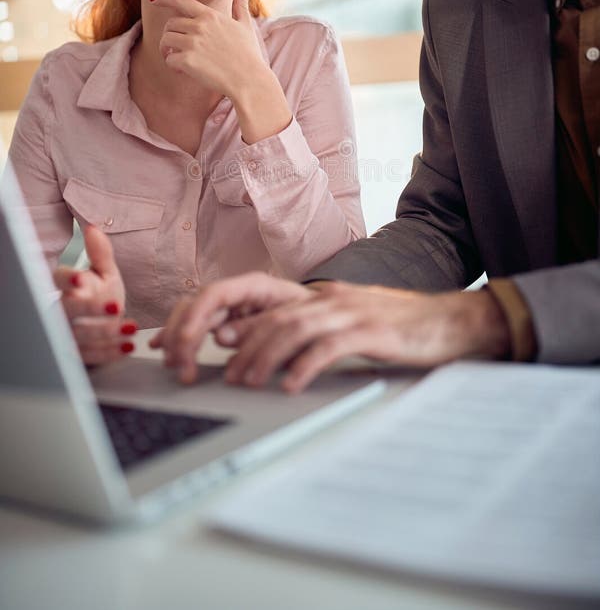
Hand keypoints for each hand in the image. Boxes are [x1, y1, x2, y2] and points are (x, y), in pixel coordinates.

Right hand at [53, 225, 135, 365]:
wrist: (106, 325)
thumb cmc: (102, 296)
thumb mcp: (105, 273)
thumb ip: (100, 253)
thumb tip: (93, 228)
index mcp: (69, 286)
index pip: (59, 279)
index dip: (67, 279)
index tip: (79, 277)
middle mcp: (63, 310)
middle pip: (67, 309)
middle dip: (89, 309)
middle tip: (115, 307)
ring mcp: (68, 333)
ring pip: (79, 334)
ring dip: (105, 333)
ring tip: (130, 328)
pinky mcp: (78, 354)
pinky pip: (90, 356)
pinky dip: (110, 352)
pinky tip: (128, 346)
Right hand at [149, 272, 311, 383]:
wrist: (323, 314)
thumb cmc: (310, 315)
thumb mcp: (293, 321)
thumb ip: (257, 328)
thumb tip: (221, 337)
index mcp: (254, 285)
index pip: (215, 294)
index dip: (196, 316)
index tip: (186, 341)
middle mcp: (236, 292)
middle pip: (196, 306)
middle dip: (182, 337)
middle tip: (181, 368)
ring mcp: (227, 305)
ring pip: (189, 315)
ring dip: (176, 340)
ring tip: (174, 365)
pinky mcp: (223, 320)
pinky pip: (193, 323)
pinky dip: (176, 336)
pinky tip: (161, 347)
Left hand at [157, 0, 291, 142]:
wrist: (250, 80)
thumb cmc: (249, 55)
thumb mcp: (245, 26)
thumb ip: (240, 5)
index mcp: (211, 16)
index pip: (182, 0)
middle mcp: (199, 26)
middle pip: (170, 24)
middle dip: (170, 35)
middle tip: (176, 48)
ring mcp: (193, 43)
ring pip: (166, 40)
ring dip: (167, 50)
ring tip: (178, 59)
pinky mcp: (188, 61)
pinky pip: (169, 59)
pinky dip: (172, 66)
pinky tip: (183, 72)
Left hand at [214, 281, 511, 391]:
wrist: (452, 321)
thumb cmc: (406, 325)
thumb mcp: (358, 321)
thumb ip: (326, 329)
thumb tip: (291, 350)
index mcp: (329, 295)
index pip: (276, 307)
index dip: (245, 326)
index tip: (221, 346)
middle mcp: (336, 298)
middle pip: (279, 318)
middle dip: (248, 346)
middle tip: (231, 375)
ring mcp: (354, 312)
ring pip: (296, 329)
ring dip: (267, 356)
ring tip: (251, 381)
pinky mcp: (373, 332)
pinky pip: (329, 347)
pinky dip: (304, 366)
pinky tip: (291, 385)